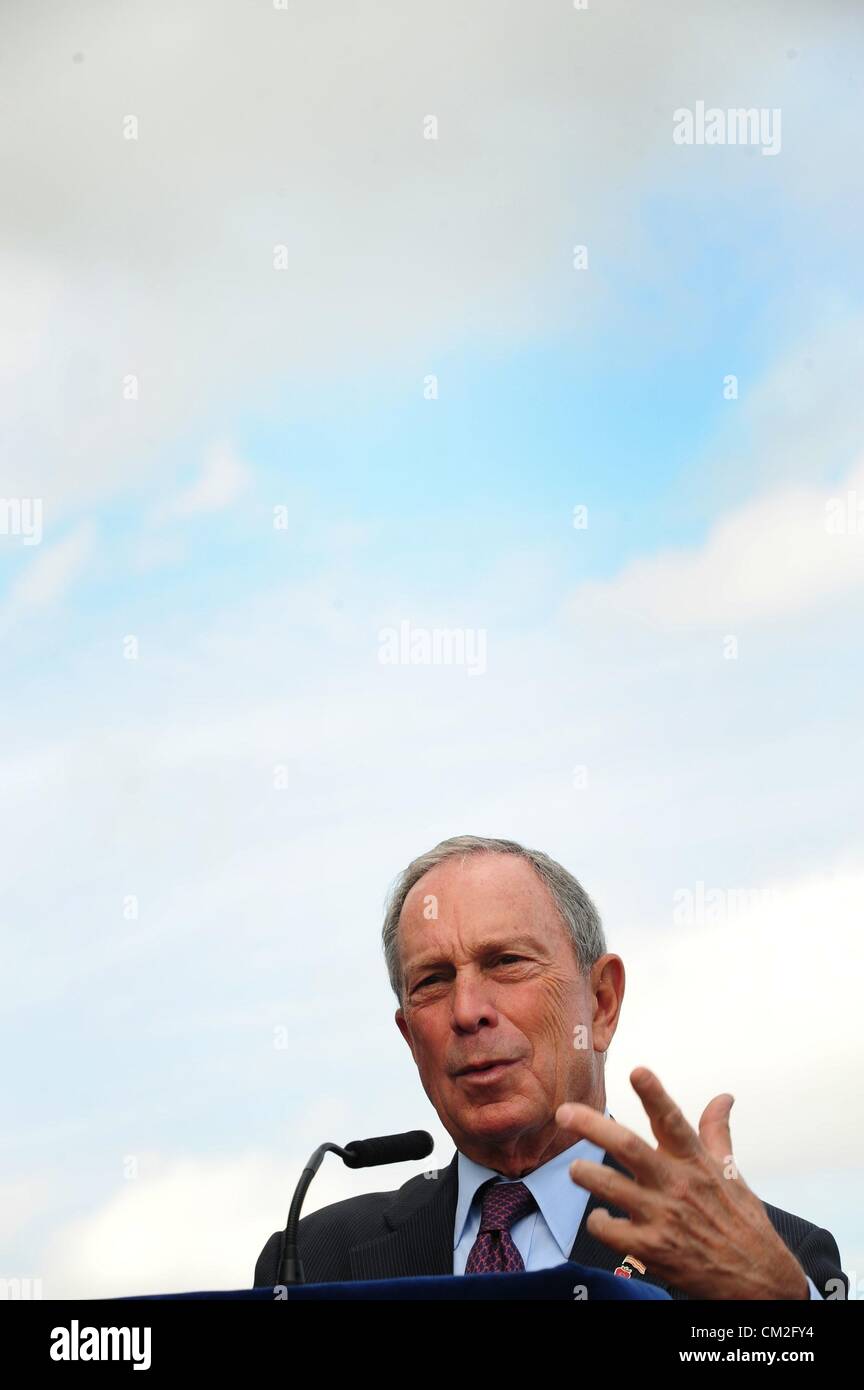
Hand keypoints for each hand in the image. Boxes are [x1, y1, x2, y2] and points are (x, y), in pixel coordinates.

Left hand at [556, 1068, 808, 1299]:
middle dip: (592, 1126)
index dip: (654, 1095)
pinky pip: (610, 1230)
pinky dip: (598, 1221)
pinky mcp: (652, 1249)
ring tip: (575, 1169)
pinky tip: (598, 1217)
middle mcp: (676, 1185)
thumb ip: (716, 1132)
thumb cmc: (741, 1221)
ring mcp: (662, 1217)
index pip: (673, 1121)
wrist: (757, 1279)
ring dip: (586, 1174)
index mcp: (695, 1162)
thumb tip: (724, 1097)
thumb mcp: (730, 1172)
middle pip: (628, 1147)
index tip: (637, 1071)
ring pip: (611, 1186)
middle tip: (564, 1113)